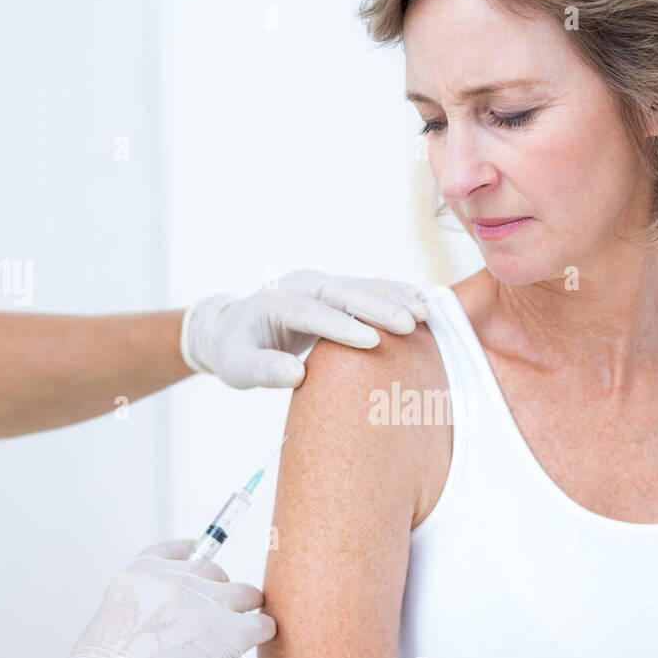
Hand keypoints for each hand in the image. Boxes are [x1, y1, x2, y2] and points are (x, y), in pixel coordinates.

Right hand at [33, 540, 275, 657]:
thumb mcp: (114, 622)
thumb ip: (144, 609)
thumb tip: (170, 619)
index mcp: (141, 574)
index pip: (175, 551)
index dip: (192, 554)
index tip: (200, 555)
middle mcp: (176, 580)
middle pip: (215, 572)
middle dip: (217, 594)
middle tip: (213, 620)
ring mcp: (205, 603)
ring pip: (246, 593)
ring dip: (243, 611)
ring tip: (237, 632)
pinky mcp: (229, 632)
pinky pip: (262, 623)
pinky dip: (262, 632)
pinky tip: (254, 642)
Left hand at [180, 269, 429, 388]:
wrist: (233, 328)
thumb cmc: (236, 352)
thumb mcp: (237, 368)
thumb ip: (263, 370)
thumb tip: (295, 374)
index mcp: (275, 303)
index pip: (310, 311)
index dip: (340, 326)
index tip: (370, 342)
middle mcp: (301, 285)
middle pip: (342, 291)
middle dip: (377, 306)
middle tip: (409, 324)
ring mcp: (320, 283)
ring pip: (361, 285)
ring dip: (394, 297)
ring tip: (424, 313)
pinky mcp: (336, 289)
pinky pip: (369, 288)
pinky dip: (396, 294)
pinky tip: (422, 303)